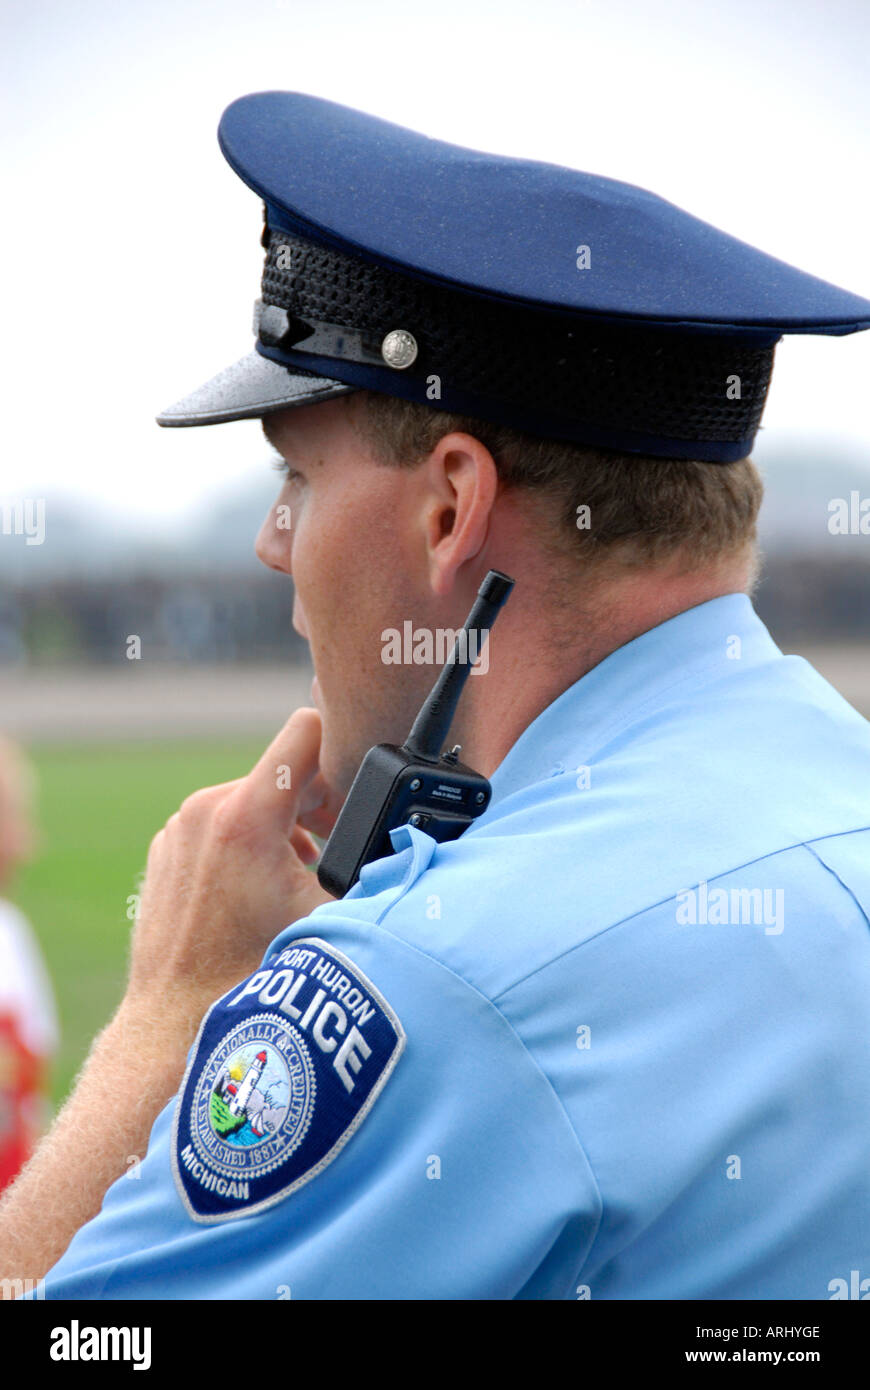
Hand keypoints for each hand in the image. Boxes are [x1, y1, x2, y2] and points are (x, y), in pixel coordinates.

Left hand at [123, 707, 339, 1031]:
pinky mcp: (165, 849)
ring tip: (299, 874)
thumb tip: (419, 850)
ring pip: (250, 799)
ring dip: (282, 826)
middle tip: (337, 848)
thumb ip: (371, 872)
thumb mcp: (331, 919)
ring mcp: (180, 827)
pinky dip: (244, 844)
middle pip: (282, 773)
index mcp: (247, 815)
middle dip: (316, 805)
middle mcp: (206, 809)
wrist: (177, 1022)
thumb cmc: (255, 975)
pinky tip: (256, 889)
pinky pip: (217, 823)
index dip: (342, 746)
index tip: (356, 783)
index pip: (306, 730)